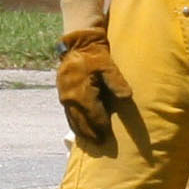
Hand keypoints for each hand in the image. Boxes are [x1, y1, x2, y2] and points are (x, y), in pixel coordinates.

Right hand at [55, 27, 125, 145]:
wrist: (77, 44)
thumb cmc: (95, 55)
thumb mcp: (108, 66)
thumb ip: (116, 82)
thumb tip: (126, 97)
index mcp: (82, 93)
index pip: (94, 116)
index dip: (101, 127)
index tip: (108, 138)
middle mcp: (71, 98)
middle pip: (82, 122)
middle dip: (91, 134)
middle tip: (100, 145)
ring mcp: (65, 96)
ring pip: (73, 119)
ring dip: (81, 131)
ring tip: (89, 141)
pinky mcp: (62, 93)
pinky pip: (68, 113)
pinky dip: (74, 123)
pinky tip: (79, 129)